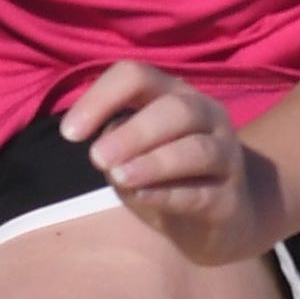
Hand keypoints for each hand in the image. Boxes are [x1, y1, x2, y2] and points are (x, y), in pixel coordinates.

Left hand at [60, 58, 279, 266]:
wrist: (221, 222)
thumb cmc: (167, 179)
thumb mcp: (132, 156)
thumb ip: (115, 144)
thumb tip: (104, 145)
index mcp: (173, 95)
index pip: (136, 76)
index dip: (101, 97)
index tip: (69, 133)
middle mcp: (206, 117)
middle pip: (175, 110)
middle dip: (133, 133)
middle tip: (96, 159)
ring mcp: (226, 157)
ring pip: (196, 150)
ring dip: (154, 162)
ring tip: (119, 176)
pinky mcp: (230, 200)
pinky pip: (202, 193)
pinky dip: (169, 193)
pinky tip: (142, 196)